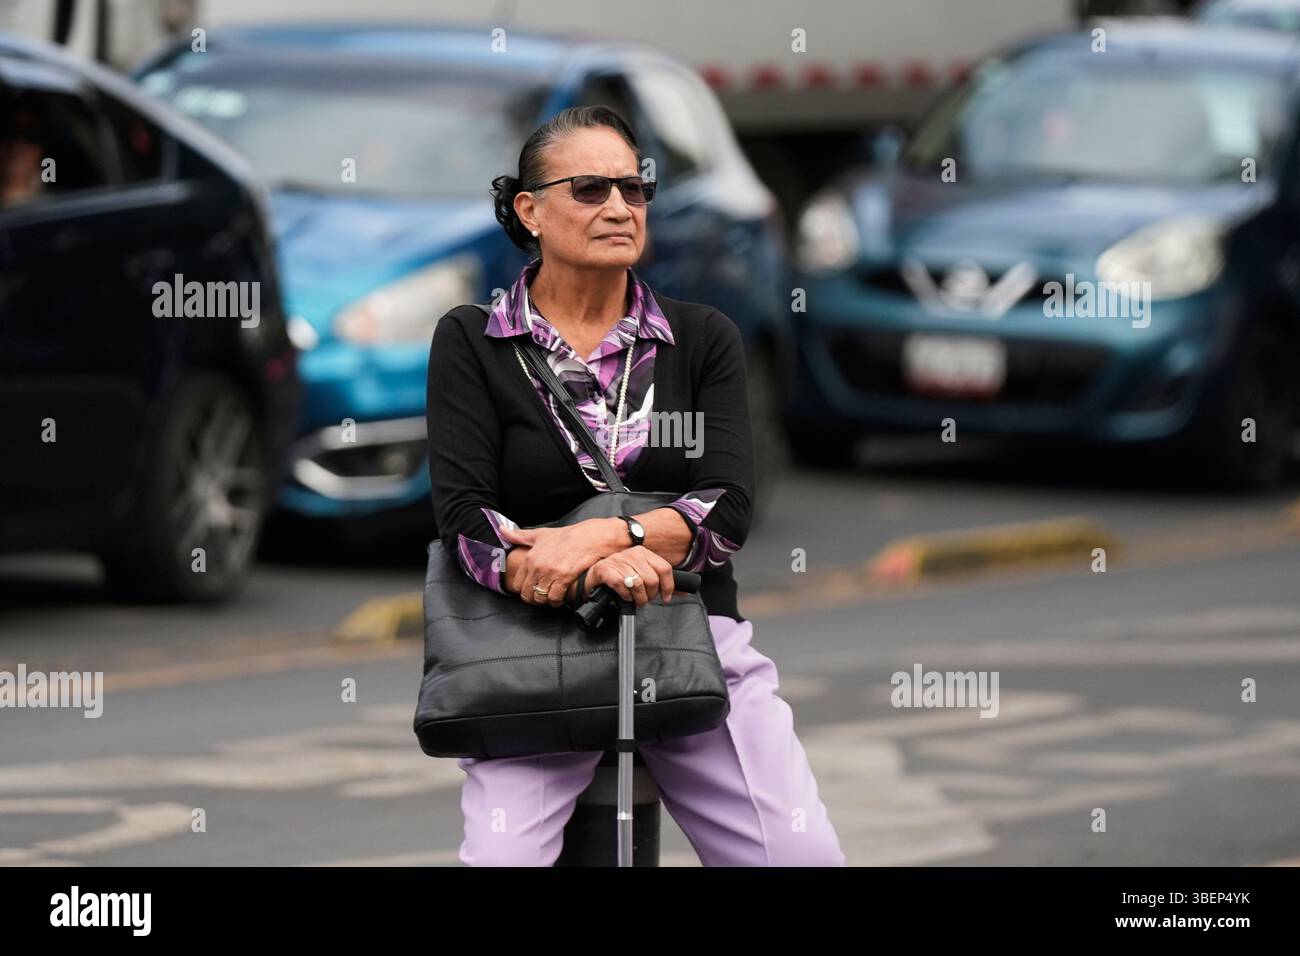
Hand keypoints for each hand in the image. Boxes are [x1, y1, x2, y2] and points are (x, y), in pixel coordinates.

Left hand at [498, 519, 618, 607]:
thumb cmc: (567, 536)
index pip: (518, 584)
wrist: (591, 537)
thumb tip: (502, 530)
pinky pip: (554, 597)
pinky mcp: (564, 578)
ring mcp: (550, 572)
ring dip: (546, 601)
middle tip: (543, 597)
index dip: (525, 590)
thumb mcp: (541, 534)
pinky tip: (562, 597)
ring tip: (553, 598)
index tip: (533, 590)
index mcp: (530, 557)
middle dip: (535, 598)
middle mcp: (538, 566)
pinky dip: (557, 601)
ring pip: (540, 598)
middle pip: (528, 594)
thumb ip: (520, 535)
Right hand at [579, 546, 675, 608]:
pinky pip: (622, 586)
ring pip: (638, 584)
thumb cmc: (619, 576)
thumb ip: (660, 581)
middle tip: (645, 600)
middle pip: (652, 579)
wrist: (593, 576)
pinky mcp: (605, 570)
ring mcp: (617, 561)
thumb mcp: (641, 574)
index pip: (664, 568)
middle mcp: (631, 554)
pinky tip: (624, 596)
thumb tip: (684, 592)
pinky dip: (625, 596)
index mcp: (643, 552)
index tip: (665, 597)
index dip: (668, 586)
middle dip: (651, 595)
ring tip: (636, 601)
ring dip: (639, 598)